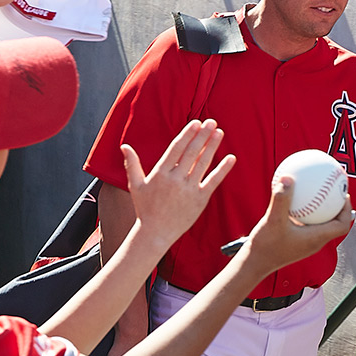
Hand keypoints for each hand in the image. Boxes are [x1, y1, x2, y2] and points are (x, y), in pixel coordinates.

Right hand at [123, 122, 235, 250]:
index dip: (187, 134)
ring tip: (219, 133)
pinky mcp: (200, 200)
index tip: (196, 122)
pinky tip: (231, 158)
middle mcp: (175, 179)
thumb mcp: (136, 185)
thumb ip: (132, 164)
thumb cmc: (145, 209)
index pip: (176, 148)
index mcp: (160, 173)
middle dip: (202, 135)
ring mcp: (188, 190)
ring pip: (203, 164)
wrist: (155, 233)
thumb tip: (124, 146)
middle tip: (211, 122)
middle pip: (191, 152)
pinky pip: (213, 181)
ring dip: (212, 146)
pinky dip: (223, 169)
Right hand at [241, 175, 352, 274]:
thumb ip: (281, 199)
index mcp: (315, 239)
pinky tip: (297, 201)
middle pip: (335, 224)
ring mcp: (306, 244)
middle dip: (338, 207)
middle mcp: (314, 242)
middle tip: (335, 190)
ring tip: (320, 193)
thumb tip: (288, 178)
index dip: (347, 211)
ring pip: (322, 226)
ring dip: (324, 211)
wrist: (254, 264)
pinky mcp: (297, 243)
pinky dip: (308, 214)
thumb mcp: (272, 220)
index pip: (341, 226)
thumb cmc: (265, 246)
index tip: (344, 195)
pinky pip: (308, 226)